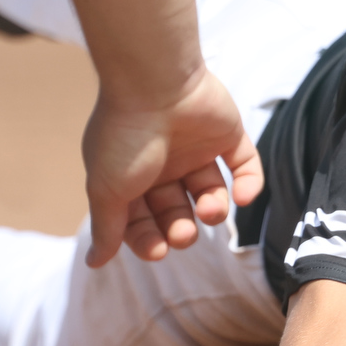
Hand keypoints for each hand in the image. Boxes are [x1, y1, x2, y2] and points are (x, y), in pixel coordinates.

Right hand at [81, 68, 264, 266]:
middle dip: (181, 228)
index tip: (158, 249)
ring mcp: (195, 148)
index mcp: (129, 175)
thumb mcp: (107, 190)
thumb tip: (94, 262)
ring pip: (211, 191)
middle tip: (184, 233)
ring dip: (214, 210)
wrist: (155, 83)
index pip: (140, 219)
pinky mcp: (226, 134)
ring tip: (210, 210)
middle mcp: (162, 162)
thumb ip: (107, 228)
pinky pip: (245, 165)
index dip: (148, 239)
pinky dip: (250, 184)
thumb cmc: (125, 137)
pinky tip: (244, 197)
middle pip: (176, 210)